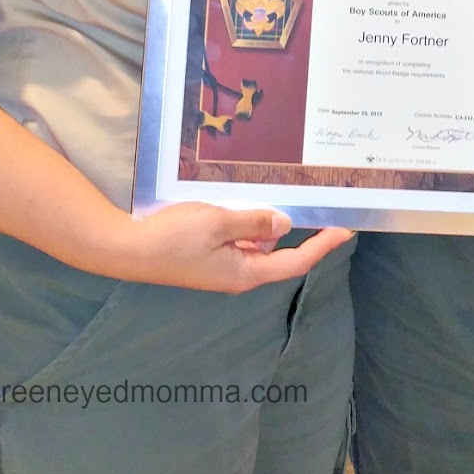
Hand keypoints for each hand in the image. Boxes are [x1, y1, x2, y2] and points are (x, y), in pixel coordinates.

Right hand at [107, 203, 353, 293]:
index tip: (345, 229)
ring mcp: (223, 267)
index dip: (322, 246)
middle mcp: (239, 274)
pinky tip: (254, 205)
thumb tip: (286, 227)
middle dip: (304, 235)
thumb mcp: (218, 223)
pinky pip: (241, 242)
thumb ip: (254, 223)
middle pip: (281, 257)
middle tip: (323, 208)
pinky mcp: (209, 258)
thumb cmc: (174, 237)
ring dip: (276, 228)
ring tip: (295, 200)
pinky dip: (253, 226)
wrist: (128, 250)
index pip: (296, 262)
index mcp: (245, 272)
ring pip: (260, 247)